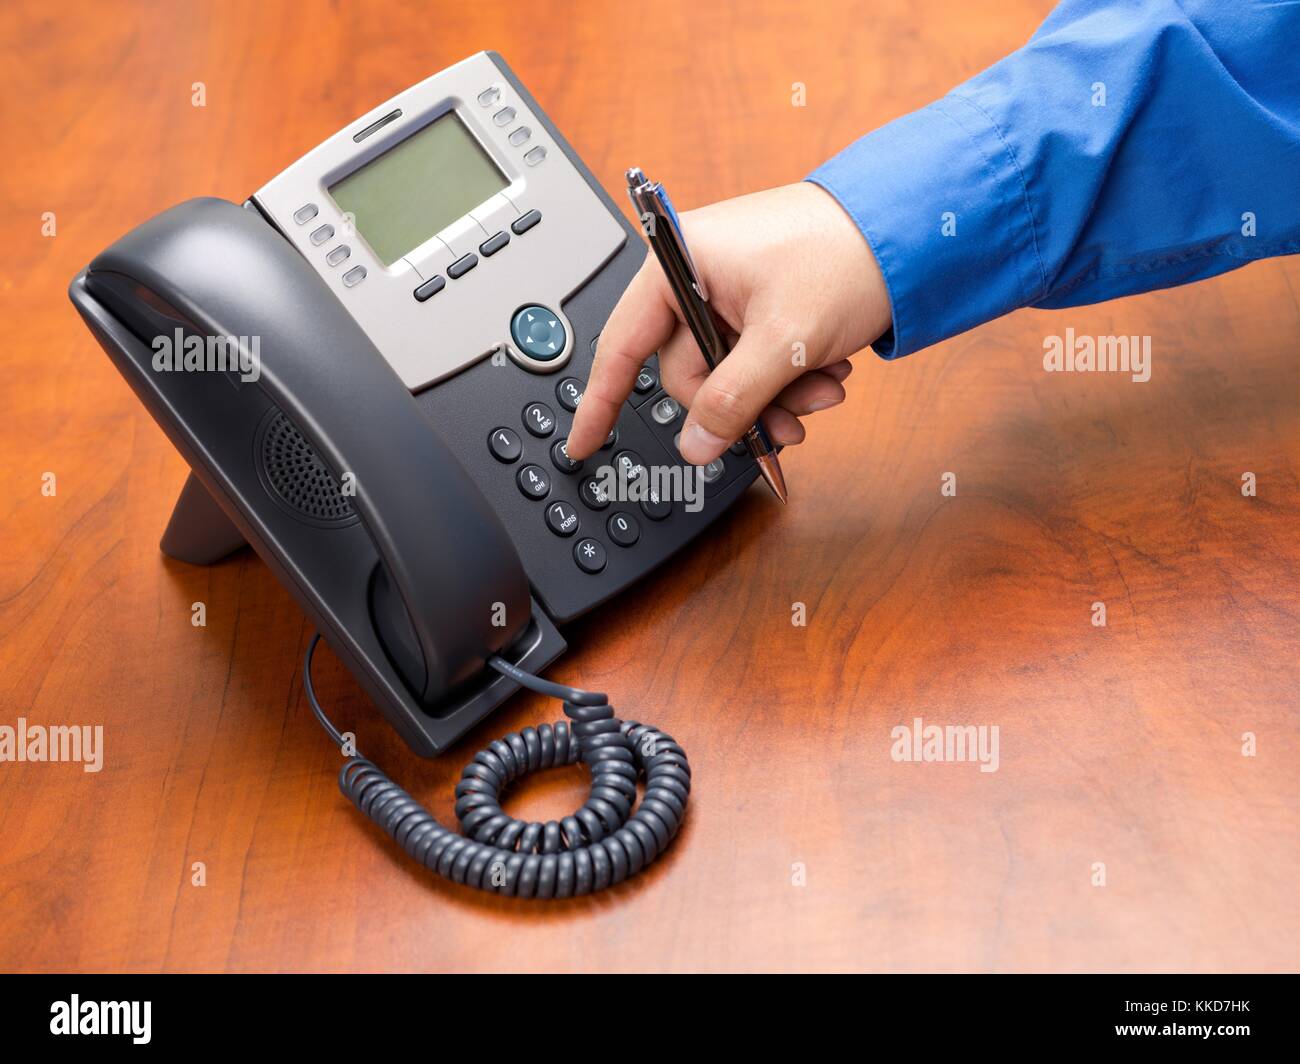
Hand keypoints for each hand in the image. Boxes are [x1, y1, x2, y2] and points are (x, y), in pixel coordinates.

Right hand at [567, 182, 890, 463]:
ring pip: (727, 375)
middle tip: (785, 420)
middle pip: (687, 374)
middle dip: (739, 404)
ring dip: (773, 397)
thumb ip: (732, 399)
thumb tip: (695, 444)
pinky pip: (754, 362)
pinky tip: (825, 372)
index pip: (621, 346)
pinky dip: (788, 378)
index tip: (585, 446)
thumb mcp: (784, 339)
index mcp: (680, 263)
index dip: (600, 403)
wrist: (909, 227)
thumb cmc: (846, 253)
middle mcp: (695, 276)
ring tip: (820, 390)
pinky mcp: (759, 304)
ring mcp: (728, 291)